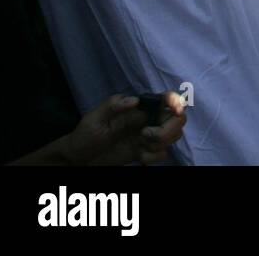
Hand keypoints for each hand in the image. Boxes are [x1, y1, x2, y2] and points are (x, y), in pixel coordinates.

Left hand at [62, 92, 186, 165]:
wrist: (80, 159)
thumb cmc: (86, 134)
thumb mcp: (95, 117)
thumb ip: (113, 105)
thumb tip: (135, 100)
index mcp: (139, 107)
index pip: (167, 98)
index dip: (177, 102)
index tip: (175, 111)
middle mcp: (149, 119)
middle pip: (177, 119)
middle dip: (167, 130)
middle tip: (145, 136)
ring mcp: (149, 135)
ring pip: (174, 135)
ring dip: (161, 143)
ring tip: (140, 147)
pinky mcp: (147, 151)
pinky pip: (163, 153)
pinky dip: (154, 157)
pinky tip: (139, 157)